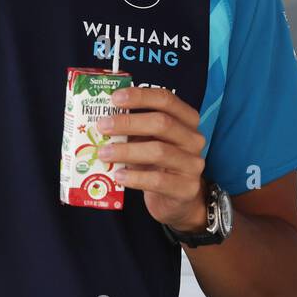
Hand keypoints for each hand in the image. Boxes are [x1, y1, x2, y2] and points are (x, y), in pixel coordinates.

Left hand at [98, 87, 208, 231]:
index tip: (115, 98)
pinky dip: (135, 177)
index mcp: (187, 120)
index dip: (140, 96)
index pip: (166, 100)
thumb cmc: (159, 164)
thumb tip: (103, 118)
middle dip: (129, 123)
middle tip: (103, 126)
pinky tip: (118, 176)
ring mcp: (193, 164)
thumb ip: (134, 128)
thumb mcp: (149, 141)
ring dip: (126, 151)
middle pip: (163, 123)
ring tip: (103, 153)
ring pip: (159, 151)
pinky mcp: (187, 189)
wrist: (178, 200)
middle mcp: (194, 139)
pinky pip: (158, 181)